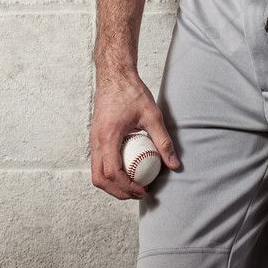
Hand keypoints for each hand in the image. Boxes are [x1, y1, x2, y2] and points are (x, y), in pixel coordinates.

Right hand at [90, 70, 180, 199]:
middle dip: (118, 192)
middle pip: (100, 179)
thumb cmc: (131, 92)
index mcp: (108, 136)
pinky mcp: (95, 137)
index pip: (113, 172)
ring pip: (96, 173)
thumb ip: (163, 140)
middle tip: (139, 193)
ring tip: (133, 185)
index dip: (128, 187)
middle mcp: (96, 141)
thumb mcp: (152, 115)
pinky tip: (127, 170)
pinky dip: (110, 173)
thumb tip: (174, 164)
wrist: (115, 74)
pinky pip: (98, 163)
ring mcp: (93, 139)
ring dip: (113, 185)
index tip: (144, 190)